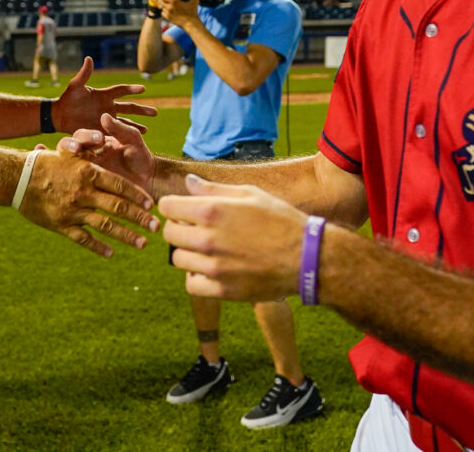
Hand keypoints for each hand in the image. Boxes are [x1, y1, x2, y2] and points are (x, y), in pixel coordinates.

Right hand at [16, 145, 159, 257]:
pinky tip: (111, 253)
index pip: (120, 186)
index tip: (152, 205)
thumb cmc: (45, 163)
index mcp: (88, 173)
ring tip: (142, 243)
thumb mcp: (70, 154)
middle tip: (156, 227)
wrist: (16, 179)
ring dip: (126, 235)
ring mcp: (73, 211)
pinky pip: (83, 238)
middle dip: (140, 219)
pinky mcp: (61, 225)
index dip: (138, 196)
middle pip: (119, 207)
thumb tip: (109, 141)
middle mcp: (83, 192)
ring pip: (106, 225)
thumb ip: (90, 152)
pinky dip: (98, 246)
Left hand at [53, 57, 156, 133]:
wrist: (59, 115)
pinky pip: (115, 133)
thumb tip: (89, 58)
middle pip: (129, 107)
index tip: (143, 89)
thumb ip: (84, 74)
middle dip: (142, 110)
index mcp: (104, 95)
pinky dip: (123, 136)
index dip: (131, 89)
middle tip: (155, 112)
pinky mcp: (101, 129)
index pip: (121, 91)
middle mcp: (108, 106)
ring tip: (147, 129)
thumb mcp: (76, 86)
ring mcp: (106, 119)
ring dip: (136, 125)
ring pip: (124, 122)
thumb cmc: (67, 98)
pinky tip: (132, 140)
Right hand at [57, 113, 155, 195]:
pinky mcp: (88, 187)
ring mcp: (86, 172)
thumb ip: (119, 128)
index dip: (85, 136)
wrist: (147, 179)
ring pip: (68, 166)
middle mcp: (85, 155)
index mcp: (94, 142)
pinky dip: (76, 182)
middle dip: (69, 146)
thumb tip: (104, 116)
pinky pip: (77, 184)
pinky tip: (84, 183)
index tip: (98, 139)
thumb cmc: (139, 156)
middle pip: (68, 149)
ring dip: (69, 164)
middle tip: (77, 149)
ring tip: (80, 164)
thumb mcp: (131, 139)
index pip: (81, 136)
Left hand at [156, 0, 200, 27]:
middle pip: (160, 2)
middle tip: (165, 1)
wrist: (191, 23)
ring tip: (168, 7)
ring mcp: (168, 13)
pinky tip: (169, 12)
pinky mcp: (168, 18)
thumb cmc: (193, 12)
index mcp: (174, 1)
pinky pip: (162, 14)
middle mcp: (170, 7)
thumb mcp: (194, 1)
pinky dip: (164, 12)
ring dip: (164, 7)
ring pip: (161, 8)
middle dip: (162, 1)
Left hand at [159, 175, 306, 300]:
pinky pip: (191, 284)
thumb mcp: (250, 194)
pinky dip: (197, 277)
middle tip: (195, 229)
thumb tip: (188, 182)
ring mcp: (213, 267)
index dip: (173, 206)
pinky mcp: (221, 290)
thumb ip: (214, 188)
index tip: (182, 210)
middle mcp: (208, 239)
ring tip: (207, 249)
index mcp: (212, 210)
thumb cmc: (279, 220)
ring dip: (188, 252)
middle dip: (178, 227)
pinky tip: (211, 269)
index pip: (167, 207)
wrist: (306, 257)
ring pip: (177, 259)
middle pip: (169, 233)